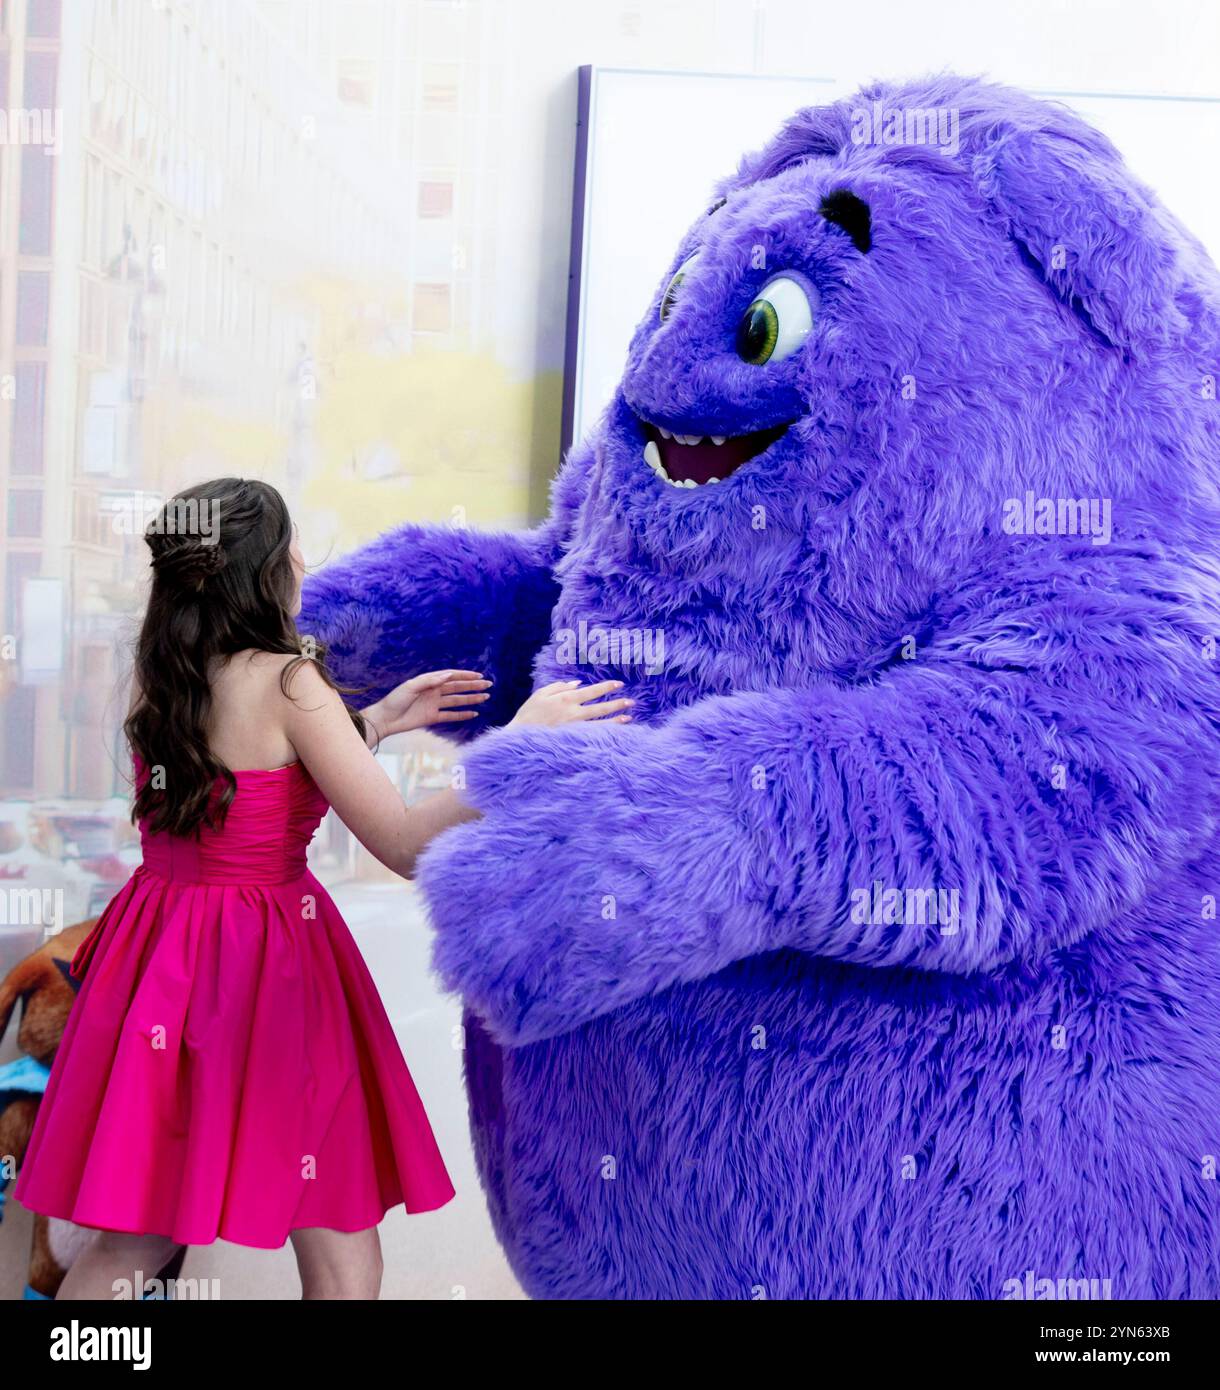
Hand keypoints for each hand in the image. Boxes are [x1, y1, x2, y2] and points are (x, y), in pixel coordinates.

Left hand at [363, 670, 490, 739]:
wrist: (385, 719)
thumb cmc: (395, 700)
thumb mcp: (410, 687)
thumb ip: (429, 681)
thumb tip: (447, 676)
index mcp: (429, 681)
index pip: (451, 676)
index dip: (465, 675)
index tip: (479, 676)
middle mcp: (433, 692)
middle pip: (457, 687)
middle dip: (473, 686)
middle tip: (488, 685)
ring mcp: (434, 705)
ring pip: (457, 700)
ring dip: (471, 699)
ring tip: (485, 697)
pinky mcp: (432, 717)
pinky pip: (450, 715)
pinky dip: (462, 714)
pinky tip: (474, 713)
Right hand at [509, 679, 632, 727]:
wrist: (519, 738)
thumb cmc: (528, 714)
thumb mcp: (540, 694)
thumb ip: (559, 687)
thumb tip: (578, 684)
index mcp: (565, 699)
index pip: (591, 691)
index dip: (606, 687)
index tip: (619, 684)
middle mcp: (573, 713)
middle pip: (600, 707)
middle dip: (617, 704)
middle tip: (631, 702)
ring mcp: (574, 728)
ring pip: (600, 724)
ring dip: (616, 721)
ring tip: (629, 718)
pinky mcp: (572, 740)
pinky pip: (593, 737)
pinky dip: (605, 735)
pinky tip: (615, 735)